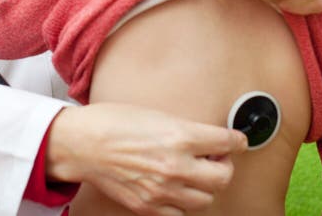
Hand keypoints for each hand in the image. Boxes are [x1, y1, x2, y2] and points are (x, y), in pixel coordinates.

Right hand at [47, 103, 246, 215]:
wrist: (83, 143)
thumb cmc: (114, 121)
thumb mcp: (157, 114)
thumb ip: (185, 130)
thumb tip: (208, 139)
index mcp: (179, 136)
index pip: (227, 143)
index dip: (237, 141)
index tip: (238, 141)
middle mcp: (175, 166)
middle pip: (223, 177)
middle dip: (224, 166)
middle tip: (216, 157)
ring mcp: (162, 190)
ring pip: (206, 199)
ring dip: (206, 186)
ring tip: (196, 172)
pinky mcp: (148, 207)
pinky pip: (180, 213)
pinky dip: (184, 201)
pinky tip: (177, 187)